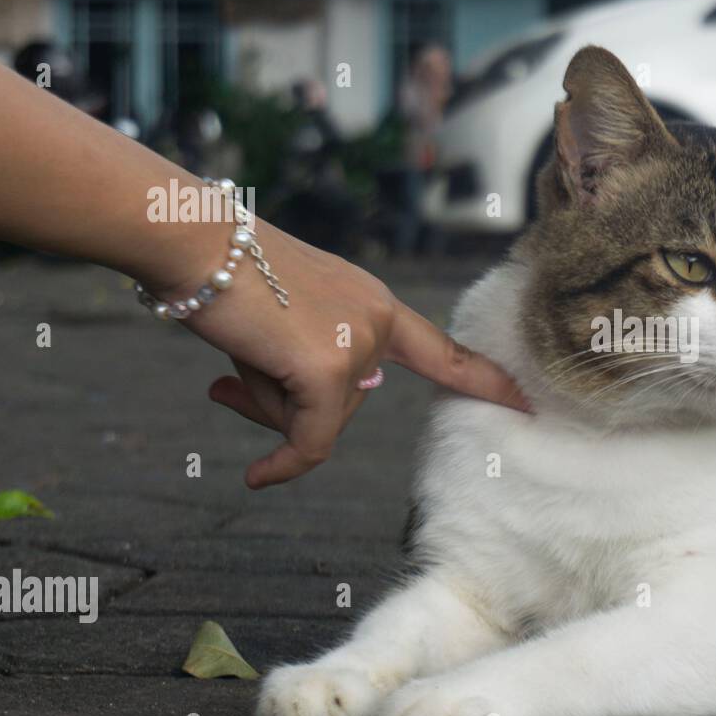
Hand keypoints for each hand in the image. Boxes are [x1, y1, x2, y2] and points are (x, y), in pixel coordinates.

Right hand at [146, 221, 527, 488]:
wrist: (191, 238)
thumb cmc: (224, 276)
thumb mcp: (282, 324)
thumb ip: (312, 367)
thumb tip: (308, 431)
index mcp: (373, 304)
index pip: (443, 350)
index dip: (483, 380)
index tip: (524, 401)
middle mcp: (377, 321)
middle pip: (345, 402)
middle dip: (289, 403)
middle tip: (236, 375)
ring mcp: (357, 343)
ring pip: (317, 418)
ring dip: (268, 402)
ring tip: (237, 353)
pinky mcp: (328, 368)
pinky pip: (310, 440)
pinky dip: (284, 463)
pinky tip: (257, 477)